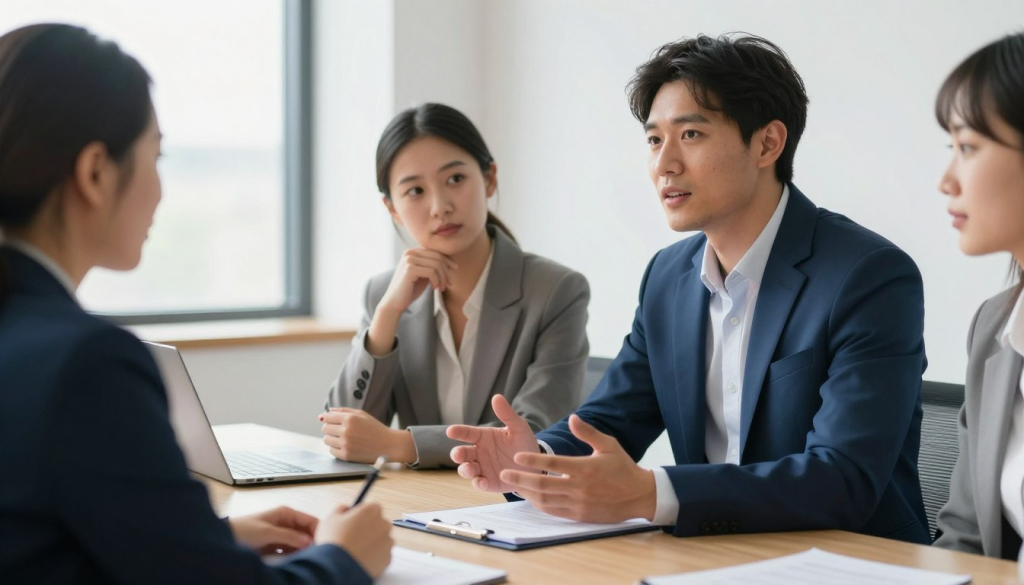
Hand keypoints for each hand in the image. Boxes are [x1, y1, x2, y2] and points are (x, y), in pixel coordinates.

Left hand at [228, 506, 317, 553]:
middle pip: (306, 533)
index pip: (310, 521)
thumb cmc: (244, 530)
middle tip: (313, 555)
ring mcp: (281, 535)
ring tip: (303, 560)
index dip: (318, 532)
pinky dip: (293, 556)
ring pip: (299, 543)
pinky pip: (290, 551)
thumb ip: (288, 536)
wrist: (225, 539)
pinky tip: (294, 562)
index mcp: (287, 513)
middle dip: (310, 543)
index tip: (321, 545)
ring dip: (302, 551)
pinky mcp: (276, 546)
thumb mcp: (267, 533)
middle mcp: (286, 522)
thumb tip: (309, 541)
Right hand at [316, 503, 392, 577]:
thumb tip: (345, 509)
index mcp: (372, 511)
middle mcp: (384, 524)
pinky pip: (382, 555)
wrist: (337, 568)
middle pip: (379, 523)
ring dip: (372, 543)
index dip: (361, 515)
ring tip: (355, 550)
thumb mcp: (331, 518)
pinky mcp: (388, 558)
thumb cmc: (334, 541)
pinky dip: (374, 557)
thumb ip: (341, 509)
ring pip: (381, 540)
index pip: (372, 508)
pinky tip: (360, 559)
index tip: (354, 521)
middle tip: (353, 537)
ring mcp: (387, 542)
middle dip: (369, 529)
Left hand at [320, 408, 415, 462]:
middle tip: (341, 431)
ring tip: (344, 438)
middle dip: (330, 429)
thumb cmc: (375, 428)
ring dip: (332, 439)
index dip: (328, 419)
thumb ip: (342, 411)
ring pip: (326, 440)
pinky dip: (336, 449)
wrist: (388, 445)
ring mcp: (346, 444)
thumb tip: (323, 414)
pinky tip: (346, 446)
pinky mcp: (346, 455)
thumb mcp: (361, 414)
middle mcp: (346, 430)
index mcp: (350, 418)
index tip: (333, 422)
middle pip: (325, 429)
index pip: (327, 417)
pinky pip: (332, 451)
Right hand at [365, 248, 456, 355]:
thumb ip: (433, 266)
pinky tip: (435, 288)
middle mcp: (409, 252)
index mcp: (412, 251)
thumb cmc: (410, 290)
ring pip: (436, 264)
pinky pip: (432, 272)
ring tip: (442, 288)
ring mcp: (409, 260)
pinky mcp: (410, 269)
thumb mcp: (424, 275)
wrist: (395, 302)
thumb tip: (451, 263)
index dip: (447, 261)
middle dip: (446, 271)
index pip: (435, 252)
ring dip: (442, 278)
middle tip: (449, 284)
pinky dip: (436, 281)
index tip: (455, 270)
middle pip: (437, 257)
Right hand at [447, 394, 540, 491]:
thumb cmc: (524, 444)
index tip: (450, 431)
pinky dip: (478, 483)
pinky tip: (482, 482)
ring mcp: (482, 468)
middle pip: (462, 453)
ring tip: (469, 469)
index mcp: (483, 437)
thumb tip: (497, 397)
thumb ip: (507, 414)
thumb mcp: (519, 428)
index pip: (467, 433)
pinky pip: (479, 483)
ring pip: (466, 469)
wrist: (536, 465)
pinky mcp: (488, 482)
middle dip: (457, 454)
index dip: (458, 431)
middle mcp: (479, 452)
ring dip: (465, 470)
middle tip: (458, 454)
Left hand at [499, 414, 656, 522]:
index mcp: (584, 468)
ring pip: (545, 500)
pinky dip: (540, 505)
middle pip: (542, 485)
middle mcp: (579, 487)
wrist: (640, 496)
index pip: (552, 463)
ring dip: (527, 494)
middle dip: (520, 479)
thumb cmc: (623, 468)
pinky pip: (554, 511)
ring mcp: (579, 504)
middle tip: (504, 473)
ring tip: (513, 486)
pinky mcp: (580, 516)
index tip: (517, 456)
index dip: (532, 460)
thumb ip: (588, 432)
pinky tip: (531, 498)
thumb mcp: (608, 445)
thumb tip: (572, 417)